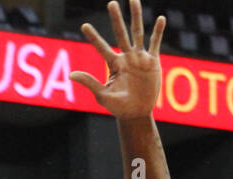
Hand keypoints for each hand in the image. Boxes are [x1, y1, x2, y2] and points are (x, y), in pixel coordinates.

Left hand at [70, 0, 164, 119]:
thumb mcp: (102, 95)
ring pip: (138, 33)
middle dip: (116, 19)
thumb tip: (71, 74)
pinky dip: (158, 31)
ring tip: (133, 0)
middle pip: (120, 34)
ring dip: (136, 16)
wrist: (137, 114)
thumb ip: (89, 83)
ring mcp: (140, 58)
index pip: (102, 47)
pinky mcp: (153, 62)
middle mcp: (126, 57)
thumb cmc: (118, 107)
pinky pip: (155, 44)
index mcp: (113, 64)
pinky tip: (161, 19)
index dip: (94, 37)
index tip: (84, 25)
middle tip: (111, 2)